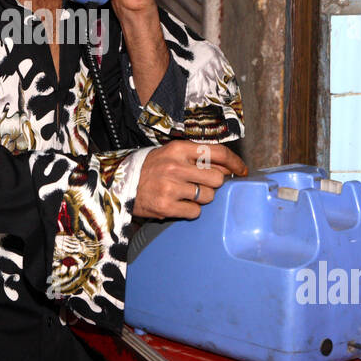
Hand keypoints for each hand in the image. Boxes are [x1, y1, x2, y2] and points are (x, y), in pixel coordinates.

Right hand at [133, 141, 247, 220]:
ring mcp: (170, 187)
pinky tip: (178, 205)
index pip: (217, 152)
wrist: (118, 185)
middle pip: (217, 178)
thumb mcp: (171, 155)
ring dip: (202, 198)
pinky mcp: (166, 206)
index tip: (242, 170)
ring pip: (208, 196)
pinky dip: (191, 210)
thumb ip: (197, 158)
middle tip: (202, 185)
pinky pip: (195, 211)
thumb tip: (228, 167)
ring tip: (186, 195)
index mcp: (178, 149)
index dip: (235, 162)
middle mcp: (175, 166)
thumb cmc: (149, 169)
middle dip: (214, 184)